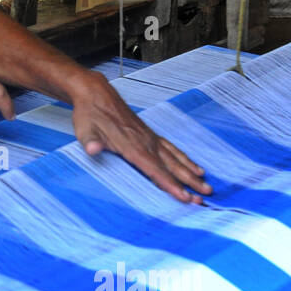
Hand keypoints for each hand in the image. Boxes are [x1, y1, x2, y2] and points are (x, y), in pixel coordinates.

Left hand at [69, 70, 211, 203]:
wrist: (96, 93)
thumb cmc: (90, 114)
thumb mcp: (84, 130)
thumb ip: (91, 142)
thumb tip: (93, 150)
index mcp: (130, 145)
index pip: (154, 169)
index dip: (169, 184)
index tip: (184, 196)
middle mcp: (145, 142)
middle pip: (170, 166)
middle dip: (188, 182)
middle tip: (204, 196)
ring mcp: (149, 137)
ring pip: (175, 158)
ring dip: (190, 172)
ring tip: (206, 185)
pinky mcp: (150, 134)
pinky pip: (171, 149)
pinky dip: (184, 158)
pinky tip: (194, 167)